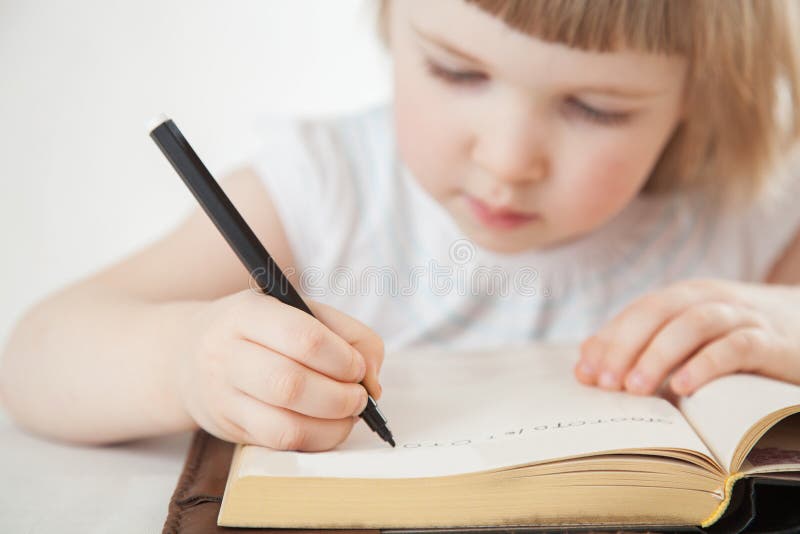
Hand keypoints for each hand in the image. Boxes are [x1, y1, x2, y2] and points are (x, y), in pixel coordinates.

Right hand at [176, 289, 383, 450]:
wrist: (188, 355)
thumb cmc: (260, 331)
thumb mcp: (299, 311)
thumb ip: (348, 335)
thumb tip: (373, 381)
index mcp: (248, 312)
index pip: (303, 338)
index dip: (342, 359)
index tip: (358, 367)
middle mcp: (226, 353)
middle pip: (291, 385)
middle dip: (340, 396)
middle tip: (359, 396)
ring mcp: (222, 395)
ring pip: (285, 424)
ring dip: (332, 425)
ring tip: (348, 413)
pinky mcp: (229, 428)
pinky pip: (279, 444)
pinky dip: (316, 440)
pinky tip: (328, 426)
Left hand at [574, 278, 799, 395]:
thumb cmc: (738, 339)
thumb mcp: (687, 338)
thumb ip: (641, 345)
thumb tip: (585, 360)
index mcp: (685, 297)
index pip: (637, 312)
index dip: (609, 340)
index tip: (585, 374)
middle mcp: (711, 299)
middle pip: (658, 312)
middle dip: (626, 346)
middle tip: (606, 383)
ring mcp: (743, 316)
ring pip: (694, 324)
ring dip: (659, 354)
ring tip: (636, 388)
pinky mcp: (773, 342)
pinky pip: (737, 346)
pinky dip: (706, 363)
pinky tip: (684, 386)